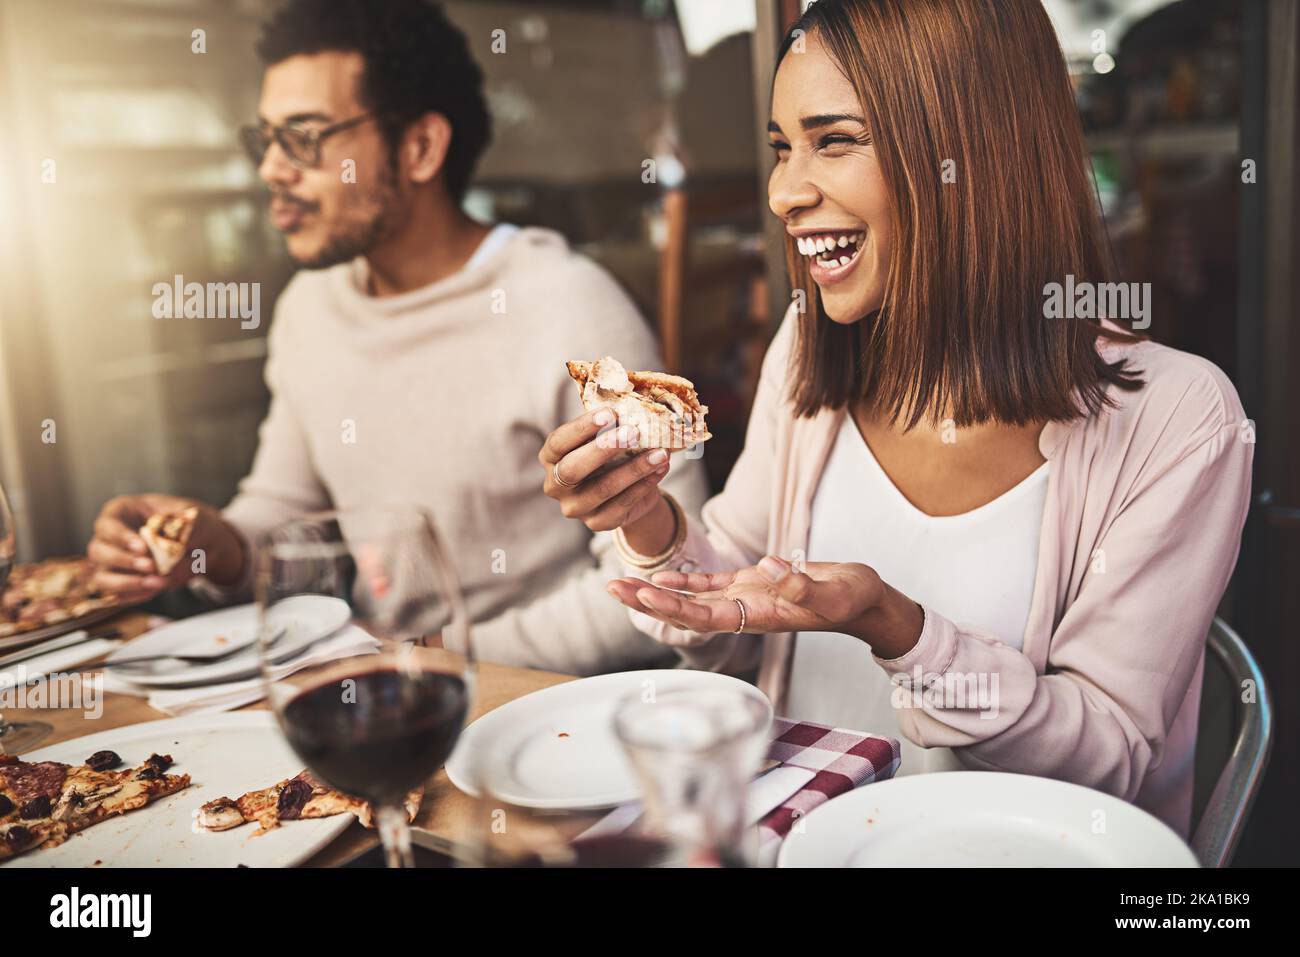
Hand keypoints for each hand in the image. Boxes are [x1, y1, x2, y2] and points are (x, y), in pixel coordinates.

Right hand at [86, 494, 243, 602]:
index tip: (142, 547)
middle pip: (97, 551)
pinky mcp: (121, 583)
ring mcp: (112, 563)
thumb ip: (181, 526)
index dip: (120, 536)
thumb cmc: (190, 523)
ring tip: (157, 582)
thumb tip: (172, 541)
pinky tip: (156, 589)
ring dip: (126, 583)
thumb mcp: (192, 515)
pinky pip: (118, 595)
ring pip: (101, 578)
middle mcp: (110, 538)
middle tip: (151, 566)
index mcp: (121, 512)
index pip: (106, 524)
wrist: (202, 544)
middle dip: (123, 561)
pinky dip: (136, 595)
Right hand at [540, 408, 672, 534]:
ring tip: (660, 452)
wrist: (626, 492)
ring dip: (635, 468)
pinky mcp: (597, 523)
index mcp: (551, 458)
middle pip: (573, 469)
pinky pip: (623, 504)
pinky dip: (645, 484)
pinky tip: (661, 468)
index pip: (558, 442)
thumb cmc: (610, 455)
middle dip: (604, 449)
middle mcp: (555, 485)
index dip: (582, 428)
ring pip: (604, 488)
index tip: (609, 413)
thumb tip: (634, 407)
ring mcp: (575, 507)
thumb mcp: (603, 438)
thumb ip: (609, 426)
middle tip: (633, 432)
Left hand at [606, 556, 922, 657]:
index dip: (675, 607)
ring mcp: (745, 599)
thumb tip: (776, 570)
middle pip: (686, 610)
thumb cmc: (853, 599)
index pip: (707, 615)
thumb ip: (807, 585)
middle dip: (648, 601)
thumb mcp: (836, 592)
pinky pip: (709, 587)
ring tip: (618, 583)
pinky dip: (683, 582)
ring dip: (655, 592)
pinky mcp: (750, 585)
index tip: (644, 594)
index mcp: (761, 616)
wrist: (865, 600)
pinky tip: (658, 576)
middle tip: (610, 588)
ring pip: (690, 598)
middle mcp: (745, 612)